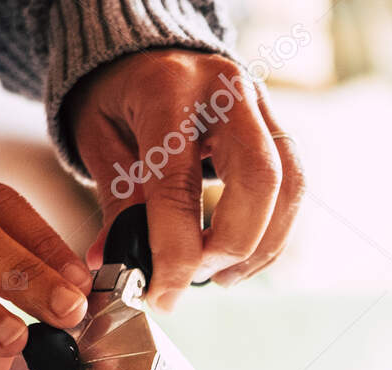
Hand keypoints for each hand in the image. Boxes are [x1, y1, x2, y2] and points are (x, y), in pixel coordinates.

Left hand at [66, 50, 303, 310]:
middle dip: (233, 245)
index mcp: (167, 88)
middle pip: (259, 179)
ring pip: (290, 186)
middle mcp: (226, 90)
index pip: (179, 183)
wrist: (146, 53)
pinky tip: (241, 256)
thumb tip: (117, 266)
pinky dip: (271, 232)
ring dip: (262, 246)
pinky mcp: (277, 126)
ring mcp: (261, 105)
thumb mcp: (98, 139)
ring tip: (222, 276)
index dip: (175, 251)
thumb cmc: (118, 96)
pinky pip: (293, 187)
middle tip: (199, 278)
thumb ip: (116, 200)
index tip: (163, 294)